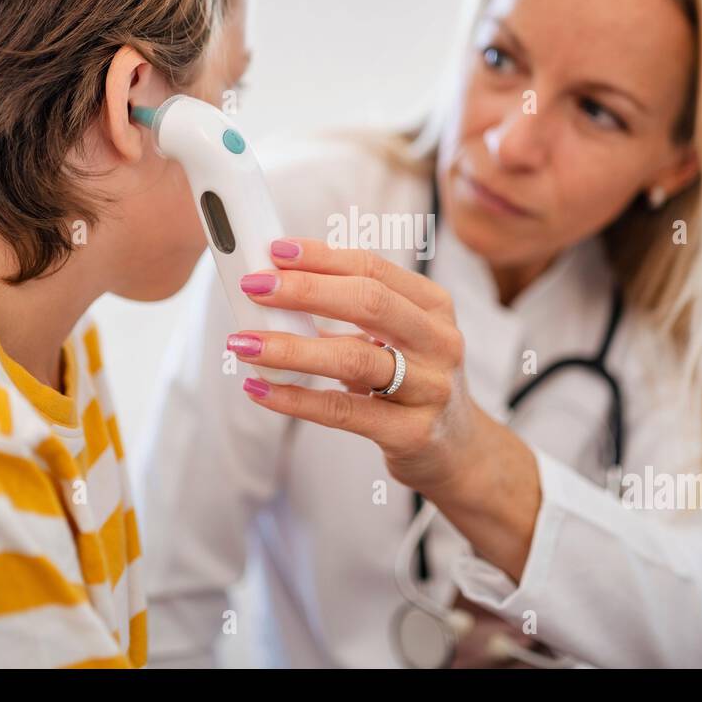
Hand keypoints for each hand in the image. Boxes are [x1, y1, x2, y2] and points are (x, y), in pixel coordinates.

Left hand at [229, 237, 478, 496]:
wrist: (458, 450)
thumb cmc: (415, 382)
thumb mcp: (402, 337)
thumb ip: (356, 312)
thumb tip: (280, 288)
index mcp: (434, 307)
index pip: (373, 268)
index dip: (322, 257)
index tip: (275, 251)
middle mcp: (439, 342)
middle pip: (369, 303)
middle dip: (305, 290)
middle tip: (254, 287)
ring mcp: (430, 389)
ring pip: (353, 358)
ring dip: (291, 347)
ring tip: (243, 343)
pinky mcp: (412, 433)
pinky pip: (344, 412)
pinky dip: (297, 399)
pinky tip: (261, 390)